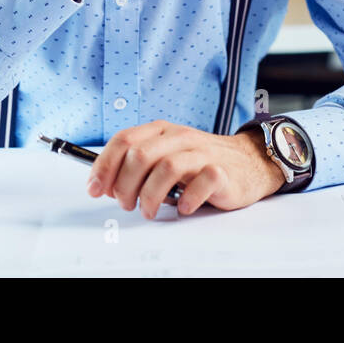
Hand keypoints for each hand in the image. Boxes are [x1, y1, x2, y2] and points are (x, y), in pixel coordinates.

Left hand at [87, 120, 286, 218]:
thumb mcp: (165, 154)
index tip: (96, 189)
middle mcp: (180, 137)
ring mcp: (202, 153)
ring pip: (166, 168)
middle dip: (124, 185)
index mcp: (162, 131)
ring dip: (150, 196)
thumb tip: (102, 184)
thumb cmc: (200, 162)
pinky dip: (186, 200)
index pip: (124, 140)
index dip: (104, 166)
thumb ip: (135, 164)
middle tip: (126, 204)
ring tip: (148, 210)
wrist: (247, 162)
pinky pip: (201, 182)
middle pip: (140, 155)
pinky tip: (182, 207)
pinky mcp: (221, 171)